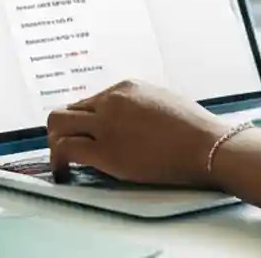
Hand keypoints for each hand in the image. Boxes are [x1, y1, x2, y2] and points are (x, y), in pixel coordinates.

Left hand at [46, 80, 226, 186]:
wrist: (205, 145)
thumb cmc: (195, 128)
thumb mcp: (164, 101)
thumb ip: (139, 107)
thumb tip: (128, 121)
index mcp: (126, 88)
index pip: (89, 102)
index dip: (85, 122)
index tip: (87, 137)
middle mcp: (111, 101)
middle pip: (67, 111)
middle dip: (62, 130)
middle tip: (66, 148)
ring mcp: (106, 125)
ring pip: (58, 125)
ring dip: (55, 143)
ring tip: (62, 162)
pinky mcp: (105, 151)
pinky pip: (65, 149)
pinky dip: (58, 161)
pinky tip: (63, 173)